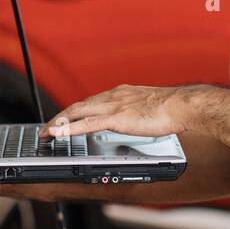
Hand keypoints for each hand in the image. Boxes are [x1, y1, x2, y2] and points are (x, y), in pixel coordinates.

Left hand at [43, 84, 196, 138]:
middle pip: (78, 105)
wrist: (182, 106)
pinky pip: (87, 124)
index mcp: (120, 94)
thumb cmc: (171, 109)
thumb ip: (135, 112)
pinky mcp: (117, 118)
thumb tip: (135, 119)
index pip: (90, 102)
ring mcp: (113, 106)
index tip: (64, 119)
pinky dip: (69, 129)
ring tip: (46, 133)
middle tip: (46, 128)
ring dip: (59, 123)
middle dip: (60, 117)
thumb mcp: (147, 107)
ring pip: (77, 112)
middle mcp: (112, 97)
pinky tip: (58, 134)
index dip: (74, 111)